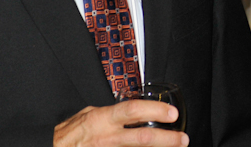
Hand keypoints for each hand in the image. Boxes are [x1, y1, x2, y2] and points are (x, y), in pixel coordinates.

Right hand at [54, 101, 188, 146]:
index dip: (155, 112)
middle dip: (166, 139)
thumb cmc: (67, 135)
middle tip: (183, 139)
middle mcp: (106, 138)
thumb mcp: (88, 115)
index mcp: (102, 119)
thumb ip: (109, 113)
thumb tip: (129, 111)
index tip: (172, 114)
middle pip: (141, 138)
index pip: (133, 110)